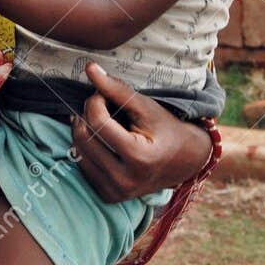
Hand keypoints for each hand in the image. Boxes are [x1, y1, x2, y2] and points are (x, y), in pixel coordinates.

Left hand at [70, 62, 212, 202]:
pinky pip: (82, 167)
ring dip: (82, 130)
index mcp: (138, 158)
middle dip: (86, 115)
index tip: (101, 93)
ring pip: (78, 153)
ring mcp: (116, 192)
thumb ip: (117, 89)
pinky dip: (86, 148)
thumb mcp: (146, 107)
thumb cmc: (166, 129)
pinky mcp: (109, 197)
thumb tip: (89, 68)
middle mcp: (125, 180)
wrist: (186, 161)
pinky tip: (98, 138)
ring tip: (98, 120)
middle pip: (84, 139)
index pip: (97, 123)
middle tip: (98, 104)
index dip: (94, 101)